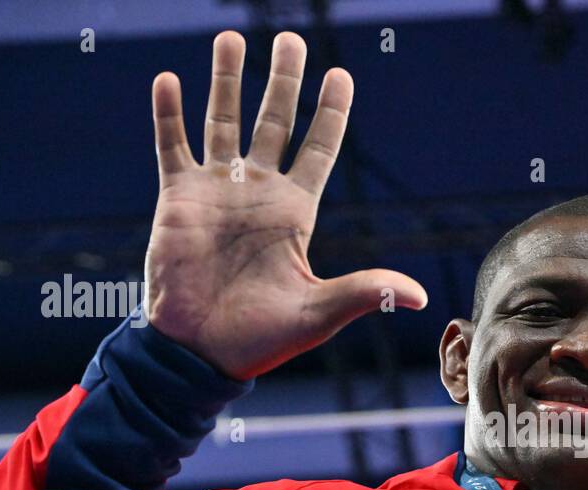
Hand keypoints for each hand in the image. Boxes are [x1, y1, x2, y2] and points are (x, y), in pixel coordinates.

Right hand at [144, 31, 427, 379]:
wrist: (200, 352)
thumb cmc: (261, 338)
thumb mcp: (320, 311)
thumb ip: (364, 291)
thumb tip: (419, 297)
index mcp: (295, 213)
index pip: (318, 150)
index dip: (330, 113)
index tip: (341, 75)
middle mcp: (258, 194)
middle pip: (275, 122)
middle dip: (283, 80)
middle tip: (291, 39)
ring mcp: (216, 192)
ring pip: (223, 122)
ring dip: (226, 81)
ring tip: (232, 38)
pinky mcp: (178, 199)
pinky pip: (172, 147)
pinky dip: (169, 114)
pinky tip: (168, 79)